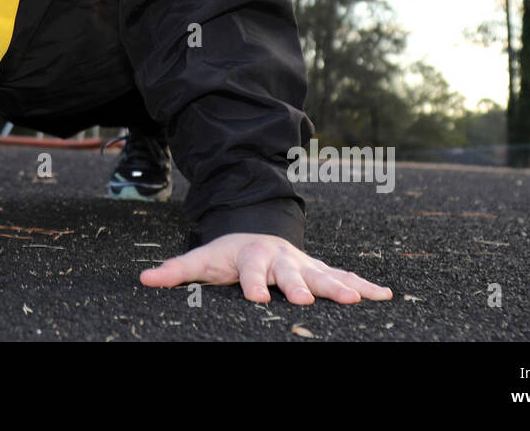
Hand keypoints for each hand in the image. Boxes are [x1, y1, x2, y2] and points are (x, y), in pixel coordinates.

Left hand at [140, 232, 392, 304]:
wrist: (255, 230)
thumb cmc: (227, 253)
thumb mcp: (201, 260)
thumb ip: (176, 270)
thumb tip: (144, 278)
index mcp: (251, 257)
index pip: (250, 272)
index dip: (253, 284)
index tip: (256, 298)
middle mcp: (280, 259)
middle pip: (290, 274)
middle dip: (299, 286)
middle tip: (308, 300)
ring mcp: (303, 264)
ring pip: (323, 274)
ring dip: (340, 286)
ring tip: (356, 299)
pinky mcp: (320, 269)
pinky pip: (345, 276)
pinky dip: (364, 285)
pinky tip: (385, 295)